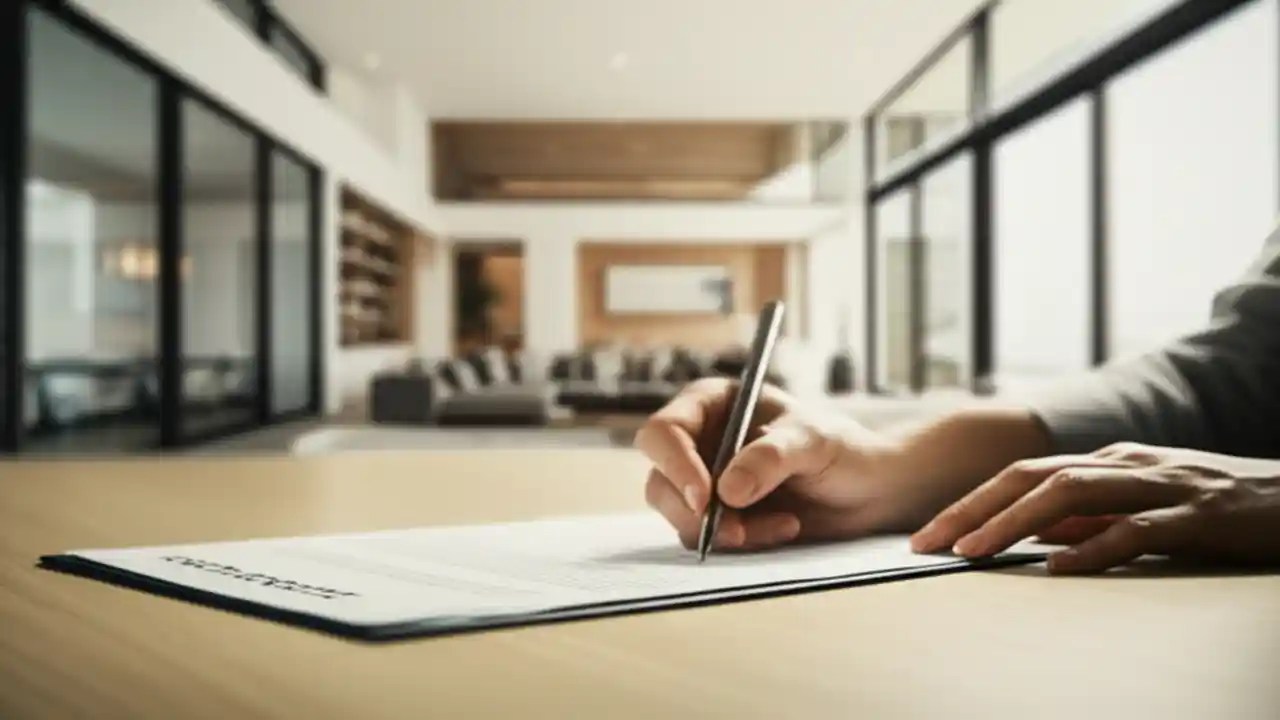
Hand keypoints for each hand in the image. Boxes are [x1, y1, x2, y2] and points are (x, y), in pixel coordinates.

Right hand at [635, 378, 907, 550]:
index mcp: (712, 405)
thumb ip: (770, 458)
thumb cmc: (843, 449)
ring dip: (725, 531)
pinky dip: (744, 542)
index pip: (664, 432)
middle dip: (695, 512)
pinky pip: (709, 539)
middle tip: (736, 531)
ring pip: (679, 516)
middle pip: (661, 481)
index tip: (705, 497)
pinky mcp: (720, 518)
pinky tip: (783, 528)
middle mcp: (700, 442)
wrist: (869, 489)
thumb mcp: (812, 441)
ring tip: (781, 525)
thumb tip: (726, 490)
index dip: (676, 465)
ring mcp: (706, 483)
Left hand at [910, 442, 1279, 572]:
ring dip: (1015, 523)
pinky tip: (1059, 568)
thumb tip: (1032, 537)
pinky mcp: (1197, 515)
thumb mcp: (1141, 507)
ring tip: (975, 552)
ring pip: (1074, 493)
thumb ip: (1090, 518)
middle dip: (973, 508)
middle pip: (1033, 477)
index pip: (1022, 475)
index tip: (928, 535)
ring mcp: (1161, 485)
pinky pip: (1137, 529)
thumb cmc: (1214, 506)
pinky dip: (1094, 547)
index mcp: (1108, 460)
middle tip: (928, 542)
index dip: (971, 501)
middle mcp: (1125, 464)